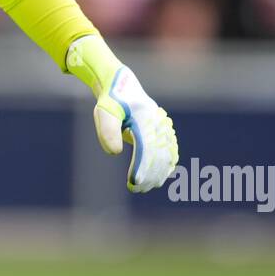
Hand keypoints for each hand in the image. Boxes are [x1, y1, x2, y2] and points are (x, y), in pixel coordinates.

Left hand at [91, 64, 178, 193]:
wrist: (124, 87)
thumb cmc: (111, 100)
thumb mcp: (104, 111)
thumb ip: (108, 130)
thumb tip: (115, 153)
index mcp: (144, 117)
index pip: (146, 146)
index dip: (142, 166)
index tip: (134, 181)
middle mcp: (158, 123)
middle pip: (158, 154)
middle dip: (149, 174)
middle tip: (135, 188)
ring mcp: (164, 127)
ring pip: (167, 155)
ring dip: (158, 173)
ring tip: (144, 187)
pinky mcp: (164, 131)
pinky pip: (170, 151)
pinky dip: (166, 166)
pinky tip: (159, 178)